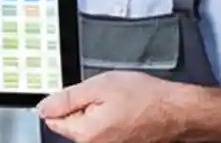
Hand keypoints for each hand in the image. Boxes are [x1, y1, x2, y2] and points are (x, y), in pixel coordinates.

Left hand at [36, 71, 191, 142]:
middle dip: (82, 106)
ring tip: (118, 103)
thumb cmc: (145, 99)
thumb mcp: (99, 86)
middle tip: (105, 95)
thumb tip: (43, 107)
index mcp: (85, 134)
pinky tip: (125, 111)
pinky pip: (104, 131)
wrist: (178, 112)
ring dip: (97, 112)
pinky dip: (110, 119)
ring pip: (88, 126)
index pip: (54, 119)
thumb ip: (66, 98)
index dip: (65, 101)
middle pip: (72, 124)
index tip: (81, 93)